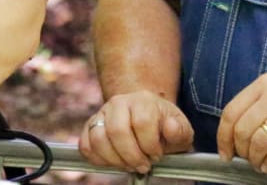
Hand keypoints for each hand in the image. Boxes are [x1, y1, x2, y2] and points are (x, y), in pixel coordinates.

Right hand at [78, 91, 193, 173]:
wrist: (146, 117)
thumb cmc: (164, 127)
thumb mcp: (181, 130)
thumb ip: (179, 131)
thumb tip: (170, 127)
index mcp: (143, 101)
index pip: (142, 122)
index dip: (149, 145)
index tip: (156, 156)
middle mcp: (119, 103)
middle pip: (117, 131)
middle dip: (131, 156)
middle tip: (142, 165)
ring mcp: (102, 113)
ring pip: (98, 138)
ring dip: (114, 160)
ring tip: (128, 165)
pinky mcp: (90, 126)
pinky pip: (85, 145)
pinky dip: (97, 159)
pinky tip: (113, 162)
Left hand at [217, 72, 266, 173]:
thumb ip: (265, 103)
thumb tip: (243, 128)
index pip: (232, 111)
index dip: (224, 135)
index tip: (225, 150)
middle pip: (243, 129)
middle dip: (242, 151)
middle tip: (248, 161)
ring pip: (261, 140)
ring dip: (258, 159)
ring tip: (262, 165)